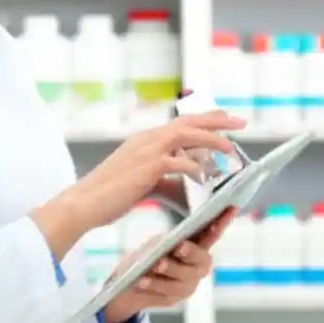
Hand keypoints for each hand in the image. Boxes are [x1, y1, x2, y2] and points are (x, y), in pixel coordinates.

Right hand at [31, 112, 245, 256]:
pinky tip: (205, 177)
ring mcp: (147, 150)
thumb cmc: (109, 196)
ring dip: (212, 140)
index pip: (180, 123)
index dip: (204, 120)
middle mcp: (147, 139)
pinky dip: (195, 167)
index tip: (225, 119)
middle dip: (216, 121)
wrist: (84, 203)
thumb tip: (188, 183)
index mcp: (145, 140)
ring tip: (231, 148)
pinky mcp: (147, 166)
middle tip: (239, 122)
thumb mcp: (143, 183)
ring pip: (187, 135)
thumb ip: (166, 179)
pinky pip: (179, 162)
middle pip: (188, 122)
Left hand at [102, 207, 236, 322]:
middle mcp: (198, 267)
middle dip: (191, 253)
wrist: (132, 281)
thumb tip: (175, 243)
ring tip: (155, 265)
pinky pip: (165, 293)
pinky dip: (153, 284)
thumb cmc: (151, 255)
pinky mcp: (174, 298)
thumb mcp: (160, 242)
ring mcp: (188, 284)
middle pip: (200, 260)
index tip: (230, 207)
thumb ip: (171, 240)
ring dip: (169, 270)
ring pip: (182, 279)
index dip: (223, 222)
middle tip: (179, 246)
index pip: (213, 233)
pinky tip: (142, 280)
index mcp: (199, 247)